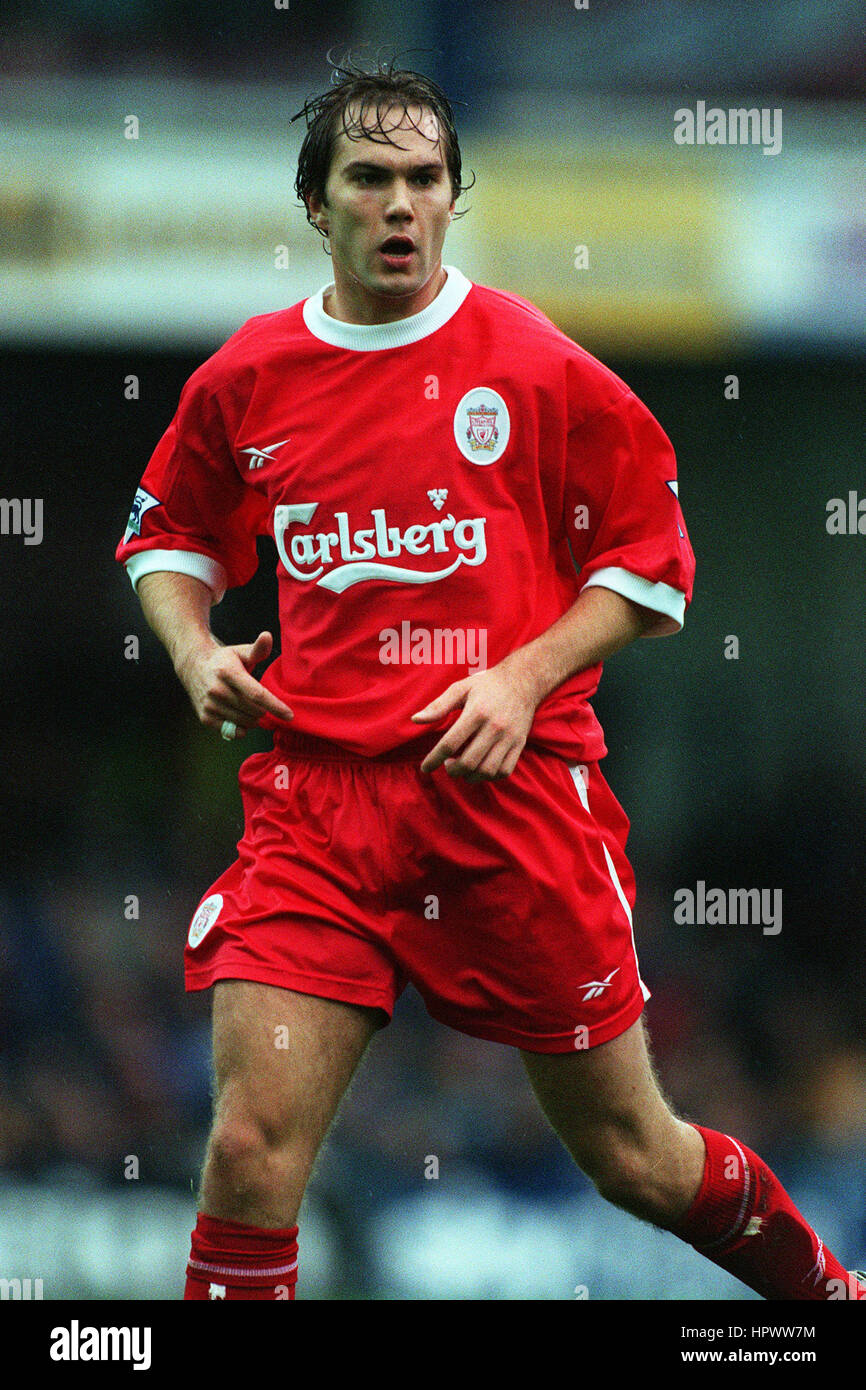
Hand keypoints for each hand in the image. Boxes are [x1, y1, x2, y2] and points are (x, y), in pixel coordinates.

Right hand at [175, 630, 292, 737]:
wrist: (193, 667)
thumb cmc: (224, 660)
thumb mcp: (240, 652)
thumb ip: (257, 649)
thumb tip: (267, 636)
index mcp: (229, 672)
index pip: (257, 694)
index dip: (275, 706)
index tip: (290, 715)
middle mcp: (217, 690)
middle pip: (254, 711)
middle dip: (264, 710)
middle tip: (260, 701)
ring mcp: (210, 705)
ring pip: (245, 722)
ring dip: (254, 718)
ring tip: (249, 706)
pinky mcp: (205, 718)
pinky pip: (233, 732)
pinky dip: (242, 728)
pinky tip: (240, 715)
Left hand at [411, 657, 539, 779]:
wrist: (524, 680)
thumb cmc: (488, 684)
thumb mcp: (461, 688)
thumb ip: (438, 706)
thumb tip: (415, 719)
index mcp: (476, 712)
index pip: (450, 743)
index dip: (434, 759)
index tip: (425, 768)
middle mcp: (494, 727)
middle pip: (468, 761)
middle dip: (452, 770)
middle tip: (447, 765)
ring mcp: (509, 738)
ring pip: (487, 770)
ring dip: (470, 776)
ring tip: (462, 768)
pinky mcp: (520, 744)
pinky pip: (504, 771)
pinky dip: (489, 776)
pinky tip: (480, 768)